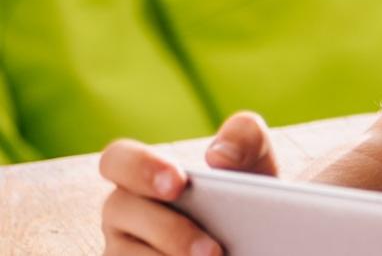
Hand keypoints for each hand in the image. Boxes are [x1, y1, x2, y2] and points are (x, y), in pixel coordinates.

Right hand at [99, 111, 279, 255]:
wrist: (260, 241)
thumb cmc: (248, 198)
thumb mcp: (256, 165)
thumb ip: (245, 139)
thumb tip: (218, 155)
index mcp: (147, 176)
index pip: (118, 160)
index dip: (140, 167)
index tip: (179, 182)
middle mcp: (125, 213)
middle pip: (119, 212)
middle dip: (168, 230)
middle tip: (212, 249)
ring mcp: (122, 249)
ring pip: (127, 254)